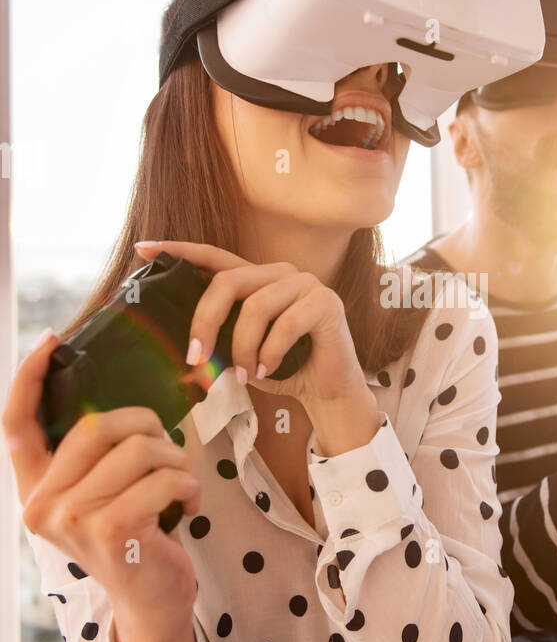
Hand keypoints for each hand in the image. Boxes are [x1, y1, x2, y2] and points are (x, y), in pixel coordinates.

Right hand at [2, 329, 201, 641]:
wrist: (153, 605)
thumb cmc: (135, 539)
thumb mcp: (102, 497)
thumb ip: (95, 458)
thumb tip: (118, 402)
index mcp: (36, 490)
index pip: (16, 425)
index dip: (29, 377)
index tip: (50, 341)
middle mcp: (43, 505)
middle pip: (96, 426)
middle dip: (146, 426)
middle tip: (167, 451)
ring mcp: (73, 519)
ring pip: (138, 449)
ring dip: (175, 462)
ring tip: (179, 485)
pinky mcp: (112, 529)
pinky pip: (163, 477)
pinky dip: (187, 485)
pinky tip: (186, 506)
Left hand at [134, 240, 375, 431]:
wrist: (326, 393)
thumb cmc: (283, 370)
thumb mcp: (239, 350)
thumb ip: (217, 335)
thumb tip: (177, 346)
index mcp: (257, 279)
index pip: (214, 256)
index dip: (179, 250)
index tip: (145, 248)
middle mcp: (280, 273)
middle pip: (228, 281)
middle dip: (205, 320)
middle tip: (196, 358)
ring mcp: (306, 283)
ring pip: (256, 306)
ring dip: (242, 348)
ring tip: (244, 375)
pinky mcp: (326, 302)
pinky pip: (286, 324)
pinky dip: (270, 353)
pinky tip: (267, 371)